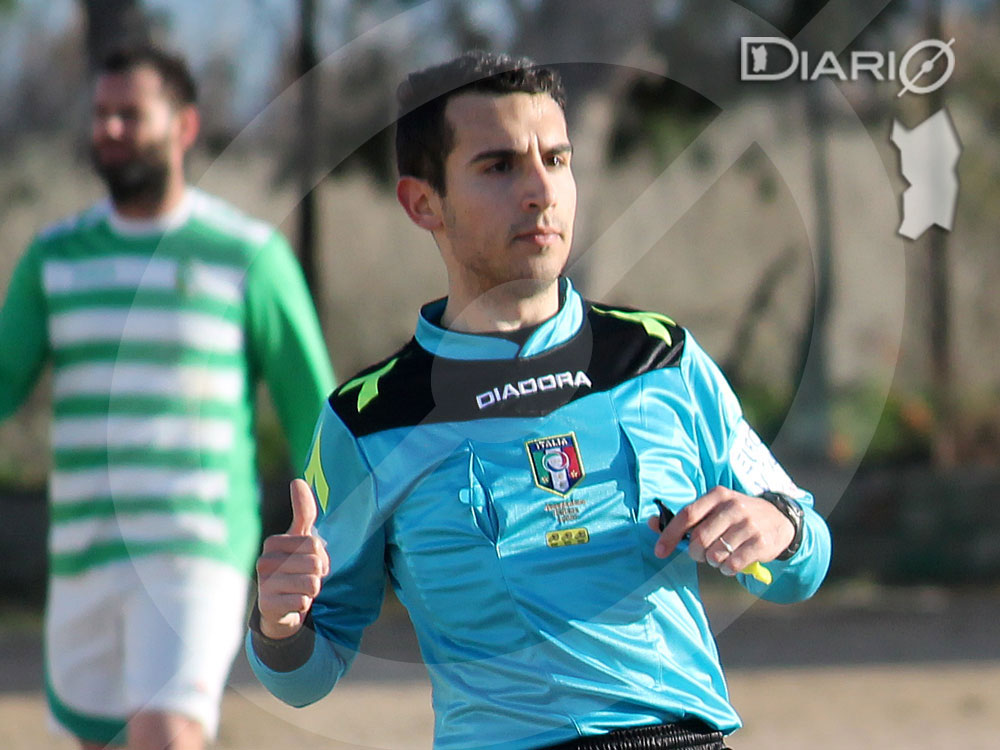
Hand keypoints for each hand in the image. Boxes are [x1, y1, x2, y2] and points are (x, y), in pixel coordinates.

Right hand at [256, 478, 329, 638]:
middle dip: (317, 575)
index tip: (308, 563)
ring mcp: (264, 583)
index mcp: (273, 542)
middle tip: (304, 580)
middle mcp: (264, 560)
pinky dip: (304, 605)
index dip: (321, 557)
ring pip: (311, 583)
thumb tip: (297, 480)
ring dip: (312, 591)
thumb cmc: (294, 569)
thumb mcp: (301, 540)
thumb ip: (303, 512)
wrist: (280, 609)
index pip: (315, 544)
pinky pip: (303, 601)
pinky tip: (292, 604)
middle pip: (315, 563)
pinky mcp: (267, 605)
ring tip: (298, 591)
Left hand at [646, 486, 793, 576]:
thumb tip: (651, 523)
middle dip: (695, 553)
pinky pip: (733, 565)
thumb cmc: (736, 516)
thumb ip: (685, 518)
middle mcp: (733, 506)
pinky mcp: (761, 543)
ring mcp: (749, 524)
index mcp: (718, 495)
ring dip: (713, 562)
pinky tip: (733, 563)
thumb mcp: (713, 509)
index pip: (687, 514)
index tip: (659, 551)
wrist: (779, 518)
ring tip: (721, 556)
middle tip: (701, 555)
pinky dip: (728, 570)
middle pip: (699, 538)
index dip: (670, 535)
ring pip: (715, 554)